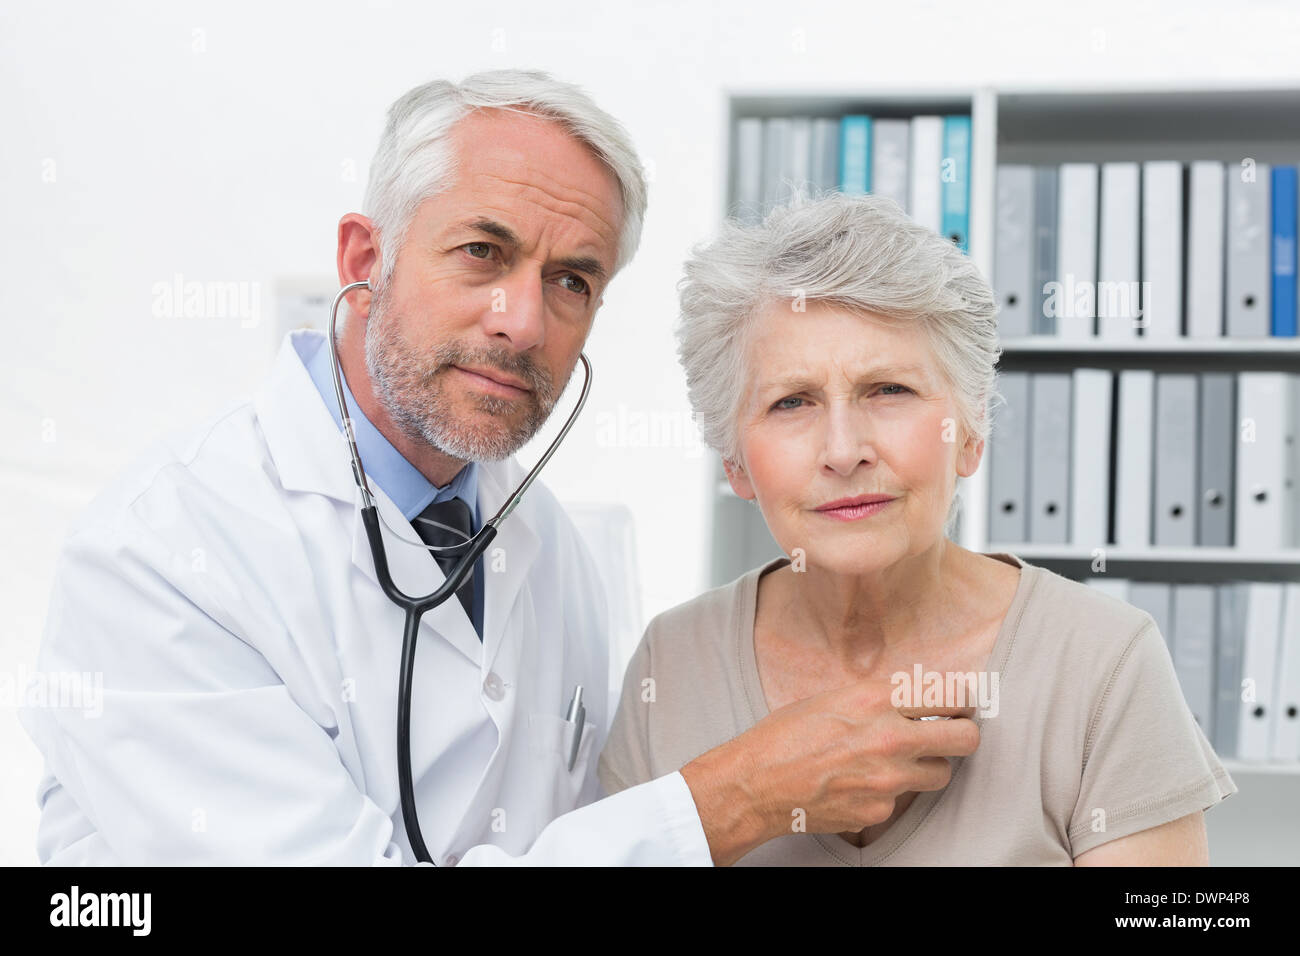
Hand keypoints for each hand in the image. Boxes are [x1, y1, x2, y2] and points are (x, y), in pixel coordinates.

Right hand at [680, 676, 978, 864]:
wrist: (755, 784)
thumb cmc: (785, 736)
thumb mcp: (832, 698)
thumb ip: (879, 698)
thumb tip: (918, 700)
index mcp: (875, 699)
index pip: (951, 693)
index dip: (961, 698)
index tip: (958, 702)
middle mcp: (889, 738)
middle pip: (965, 738)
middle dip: (961, 733)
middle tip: (949, 732)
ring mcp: (888, 779)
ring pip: (942, 773)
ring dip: (927, 765)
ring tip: (896, 760)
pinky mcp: (880, 810)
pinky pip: (904, 799)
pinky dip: (890, 791)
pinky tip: (860, 783)